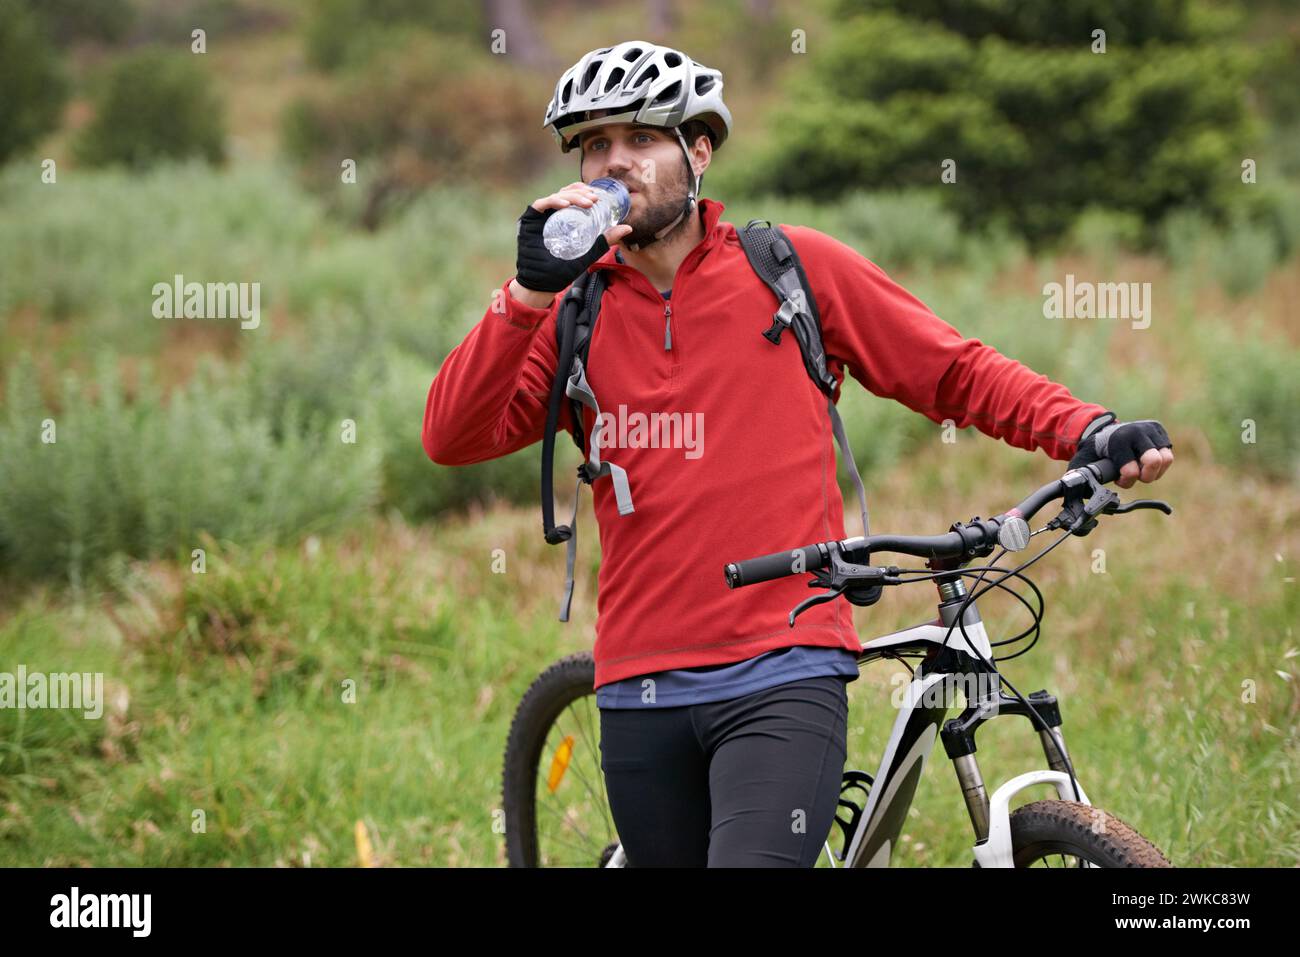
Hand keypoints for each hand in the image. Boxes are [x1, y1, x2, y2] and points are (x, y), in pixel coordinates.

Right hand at [514, 182, 633, 293]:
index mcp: (565, 217)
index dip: (585, 192)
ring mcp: (541, 215)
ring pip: (556, 195)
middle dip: (582, 193)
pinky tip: (566, 205)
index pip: (574, 196)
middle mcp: (553, 213)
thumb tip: (628, 227)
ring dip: (572, 196)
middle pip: (566, 193)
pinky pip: (541, 204)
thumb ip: (606, 239)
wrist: (544, 283)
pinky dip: (554, 201)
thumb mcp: (590, 251)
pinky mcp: (529, 219)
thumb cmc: (565, 268)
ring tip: (586, 202)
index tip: (599, 196)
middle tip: (595, 199)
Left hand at [1069, 416, 1174, 488]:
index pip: (1132, 470)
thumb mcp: (1083, 460)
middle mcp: (1137, 431)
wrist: (1104, 430)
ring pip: (1165, 460)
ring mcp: (1151, 430)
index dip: (1126, 481)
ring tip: (1139, 469)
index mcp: (1119, 439)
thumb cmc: (1095, 449)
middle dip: (1145, 476)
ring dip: (1153, 472)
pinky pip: (1168, 455)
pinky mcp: (1160, 432)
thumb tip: (1069, 487)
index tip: (1119, 479)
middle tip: (1135, 476)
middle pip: (1154, 462)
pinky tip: (1144, 463)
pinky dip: (1159, 465)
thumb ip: (1078, 474)